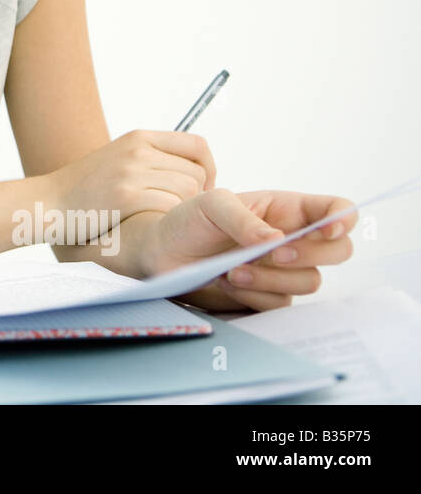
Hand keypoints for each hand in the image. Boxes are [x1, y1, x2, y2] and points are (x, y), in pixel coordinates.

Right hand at [56, 129, 216, 225]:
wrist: (48, 202)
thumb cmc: (85, 189)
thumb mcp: (118, 159)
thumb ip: (152, 159)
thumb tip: (197, 173)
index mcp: (138, 137)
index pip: (197, 145)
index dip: (209, 168)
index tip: (203, 188)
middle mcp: (137, 149)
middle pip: (196, 172)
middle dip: (197, 196)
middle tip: (182, 211)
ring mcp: (131, 172)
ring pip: (187, 191)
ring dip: (182, 209)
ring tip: (165, 218)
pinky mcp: (125, 196)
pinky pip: (170, 207)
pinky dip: (168, 219)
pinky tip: (153, 224)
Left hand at [134, 189, 357, 311]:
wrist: (164, 253)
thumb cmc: (188, 221)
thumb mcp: (210, 205)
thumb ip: (243, 218)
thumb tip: (277, 240)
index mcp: (285, 209)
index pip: (334, 210)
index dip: (343, 219)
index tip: (327, 230)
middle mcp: (291, 238)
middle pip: (338, 251)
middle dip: (310, 254)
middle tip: (273, 253)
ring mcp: (283, 269)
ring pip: (310, 281)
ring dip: (272, 277)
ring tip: (233, 269)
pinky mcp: (268, 295)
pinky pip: (281, 303)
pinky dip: (255, 294)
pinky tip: (228, 280)